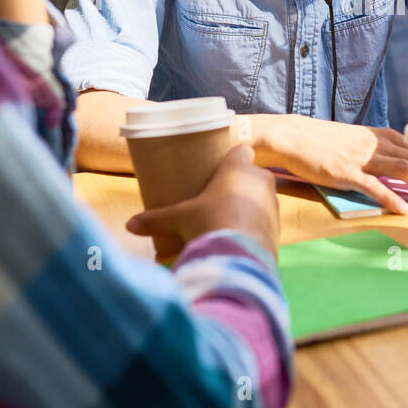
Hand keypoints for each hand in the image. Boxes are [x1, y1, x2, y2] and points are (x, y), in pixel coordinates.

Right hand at [125, 144, 279, 258]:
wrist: (240, 258)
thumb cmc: (209, 224)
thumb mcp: (179, 219)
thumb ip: (156, 218)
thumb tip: (129, 225)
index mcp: (239, 168)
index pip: (242, 150)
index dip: (233, 156)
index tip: (221, 165)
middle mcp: (262, 181)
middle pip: (252, 174)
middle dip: (238, 183)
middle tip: (218, 195)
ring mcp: (273, 205)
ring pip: (261, 198)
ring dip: (249, 205)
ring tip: (228, 219)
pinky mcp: (278, 229)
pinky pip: (266, 222)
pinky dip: (254, 227)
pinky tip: (239, 238)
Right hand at [254, 114, 407, 214]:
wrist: (290, 136)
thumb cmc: (318, 140)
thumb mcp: (350, 138)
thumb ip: (371, 148)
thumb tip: (391, 160)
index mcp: (374, 135)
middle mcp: (371, 144)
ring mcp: (359, 158)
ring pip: (399, 169)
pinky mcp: (345, 173)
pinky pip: (373, 186)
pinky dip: (390, 198)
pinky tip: (404, 209)